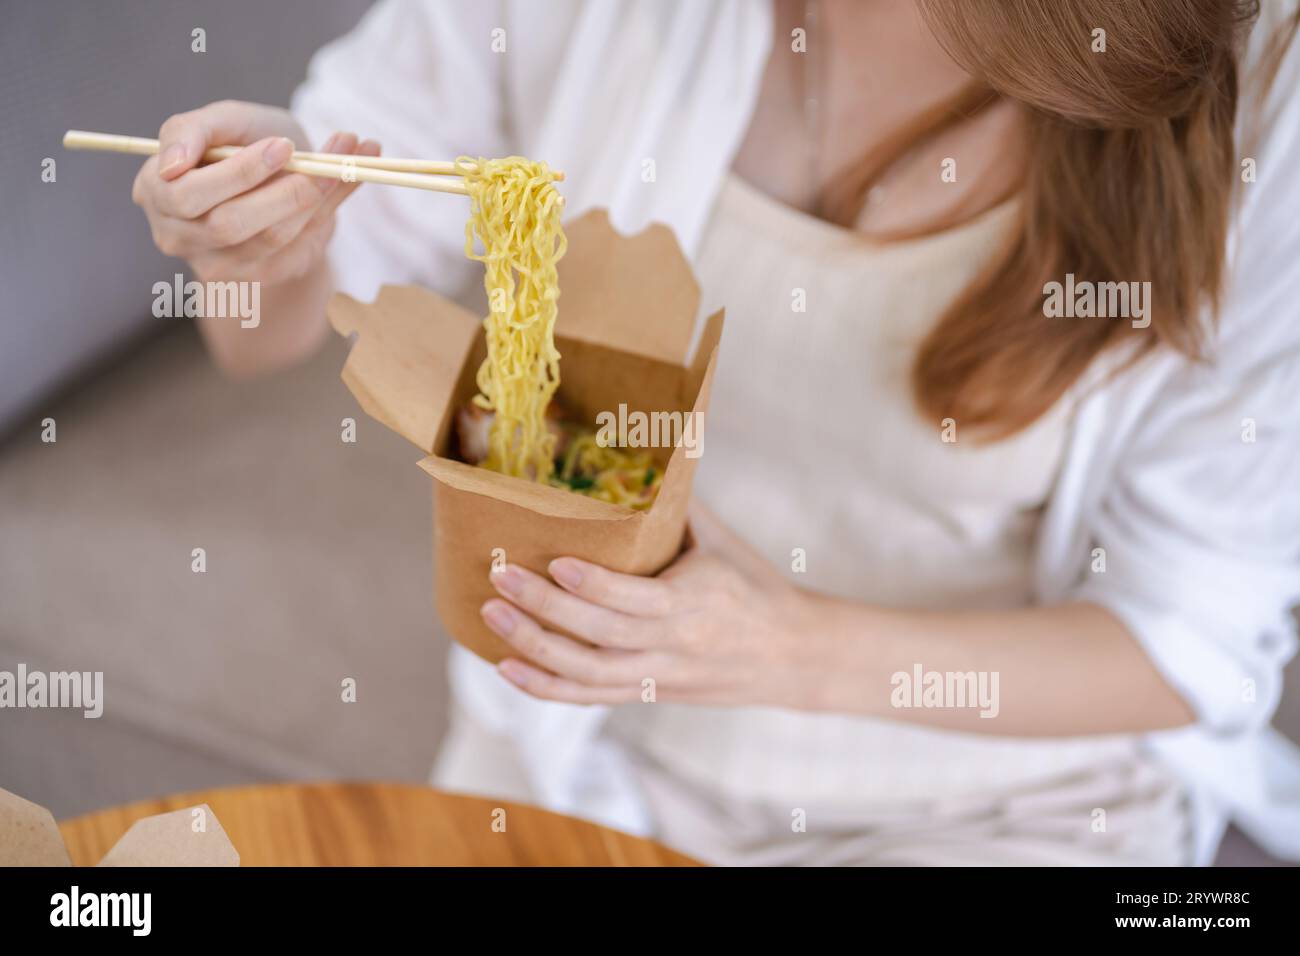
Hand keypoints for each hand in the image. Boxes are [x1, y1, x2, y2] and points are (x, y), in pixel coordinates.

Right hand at [131, 99, 379, 284]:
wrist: (279, 173)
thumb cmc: (240, 141)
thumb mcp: (219, 120)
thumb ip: (190, 130)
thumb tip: (172, 162)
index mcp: (155, 191)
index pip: (187, 193)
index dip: (238, 173)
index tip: (283, 147)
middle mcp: (177, 236)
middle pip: (228, 225)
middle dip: (281, 192)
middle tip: (319, 162)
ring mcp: (218, 264)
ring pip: (270, 238)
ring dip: (314, 198)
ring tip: (346, 159)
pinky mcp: (260, 275)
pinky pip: (297, 247)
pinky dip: (329, 209)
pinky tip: (348, 177)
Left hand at [481, 501, 815, 706]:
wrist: (789, 656)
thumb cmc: (752, 586)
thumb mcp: (721, 541)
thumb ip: (674, 505)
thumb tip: (631, 452)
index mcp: (698, 601)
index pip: (638, 600)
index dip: (595, 586)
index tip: (556, 562)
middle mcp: (675, 645)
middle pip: (602, 636)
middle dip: (545, 609)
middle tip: (499, 575)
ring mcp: (657, 675)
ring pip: (587, 673)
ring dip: (534, 648)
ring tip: (492, 613)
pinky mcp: (645, 693)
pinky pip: (589, 696)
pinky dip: (545, 687)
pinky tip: (507, 666)